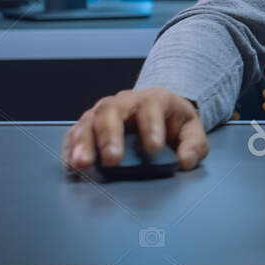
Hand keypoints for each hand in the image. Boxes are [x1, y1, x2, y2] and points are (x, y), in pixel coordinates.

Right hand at [62, 87, 207, 172]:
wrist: (157, 112)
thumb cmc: (173, 122)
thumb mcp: (192, 130)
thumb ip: (194, 145)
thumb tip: (185, 161)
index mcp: (154, 99)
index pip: (150, 108)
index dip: (151, 128)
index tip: (154, 149)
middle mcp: (124, 102)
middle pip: (111, 111)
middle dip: (110, 136)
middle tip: (112, 160)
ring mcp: (103, 112)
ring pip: (89, 121)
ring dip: (84, 143)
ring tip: (82, 164)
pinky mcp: (88, 126)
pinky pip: (74, 133)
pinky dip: (70, 149)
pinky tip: (70, 166)